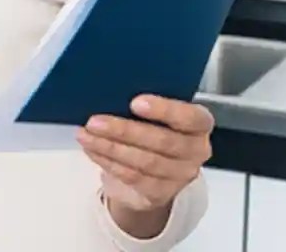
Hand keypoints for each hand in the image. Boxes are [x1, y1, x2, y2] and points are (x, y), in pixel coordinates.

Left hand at [77, 94, 213, 234]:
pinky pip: (132, 177)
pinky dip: (108, 162)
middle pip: (162, 141)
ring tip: (85, 135)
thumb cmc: (152, 129)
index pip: (191, 117)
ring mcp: (180, 175)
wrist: (152, 170)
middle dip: (124, 130)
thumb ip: (144, 104)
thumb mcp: (155, 113)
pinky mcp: (160, 193)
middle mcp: (195, 151)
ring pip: (145, 162)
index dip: (164, 110)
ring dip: (110, 147)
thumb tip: (111, 91)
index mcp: (199, 125)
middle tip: (94, 121)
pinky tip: (92, 149)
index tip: (135, 103)